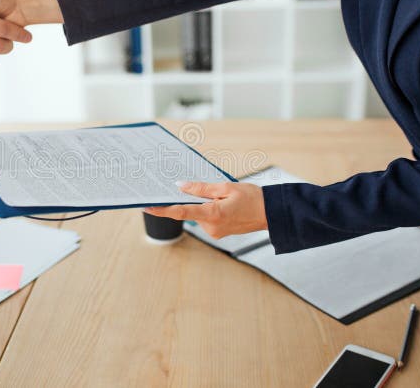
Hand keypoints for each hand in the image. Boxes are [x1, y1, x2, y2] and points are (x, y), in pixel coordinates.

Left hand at [144, 181, 267, 238]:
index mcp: (213, 214)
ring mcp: (214, 232)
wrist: (271, 214)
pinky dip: (209, 209)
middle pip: (190, 210)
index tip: (147, 206)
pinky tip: (223, 202)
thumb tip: (181, 186)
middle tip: (195, 187)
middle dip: (191, 199)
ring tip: (223, 195)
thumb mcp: (227, 187)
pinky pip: (206, 218)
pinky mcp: (218, 232)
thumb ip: (202, 188)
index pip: (181, 211)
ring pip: (198, 214)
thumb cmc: (253, 199)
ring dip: (203, 203)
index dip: (162, 209)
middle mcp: (211, 226)